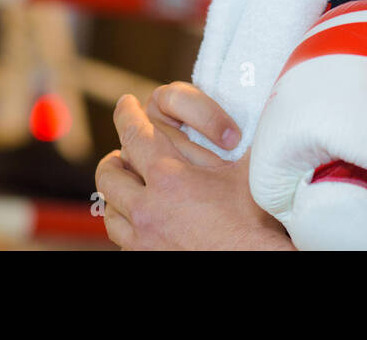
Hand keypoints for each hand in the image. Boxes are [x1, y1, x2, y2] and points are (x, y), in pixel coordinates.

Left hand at [94, 94, 292, 249]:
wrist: (257, 262)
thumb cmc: (256, 221)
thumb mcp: (248, 169)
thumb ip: (238, 136)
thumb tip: (253, 104)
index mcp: (168, 178)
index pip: (134, 133)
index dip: (127, 113)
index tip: (126, 104)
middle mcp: (147, 210)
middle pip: (109, 174)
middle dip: (114, 158)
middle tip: (124, 151)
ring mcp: (143, 240)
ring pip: (110, 210)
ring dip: (117, 193)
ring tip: (129, 185)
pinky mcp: (146, 259)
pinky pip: (121, 238)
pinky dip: (126, 223)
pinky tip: (142, 219)